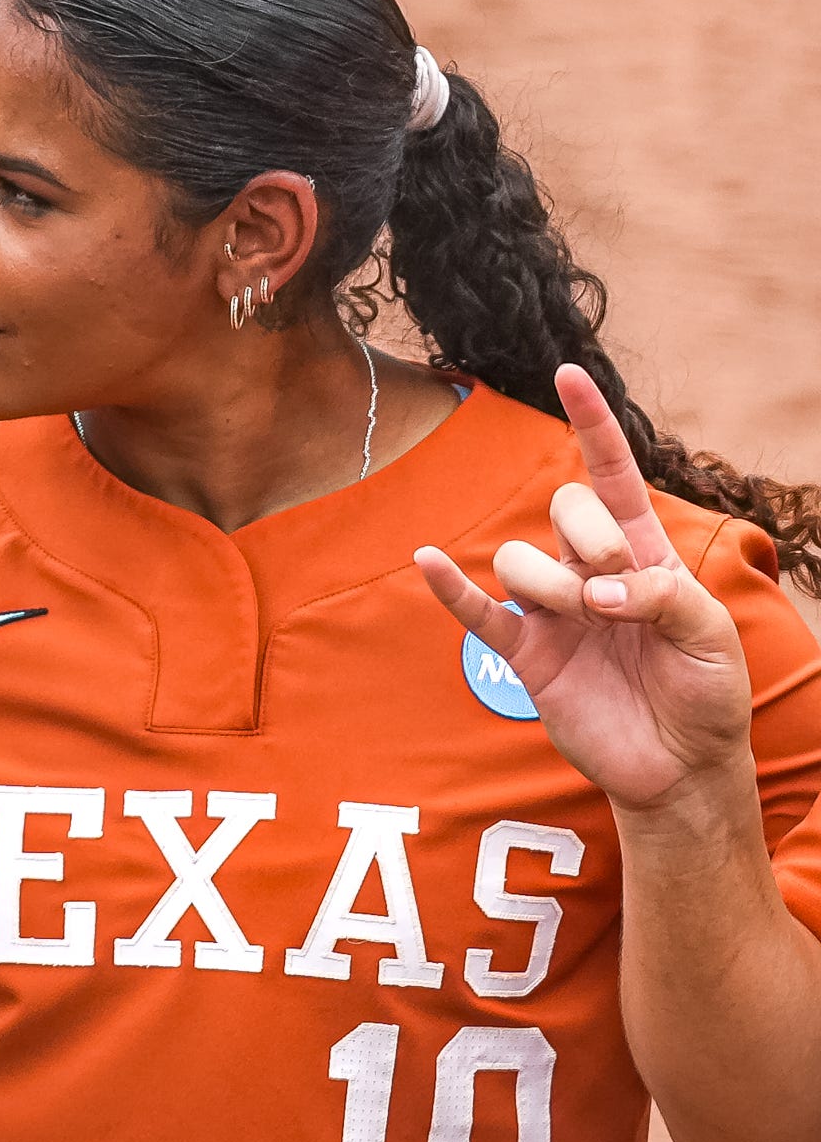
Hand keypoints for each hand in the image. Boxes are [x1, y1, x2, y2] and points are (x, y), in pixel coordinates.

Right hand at [416, 364, 752, 811]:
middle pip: (565, 509)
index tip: (568, 375)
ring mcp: (554, 611)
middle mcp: (592, 571)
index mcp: (645, 554)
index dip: (593, 424)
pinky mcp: (527, 654)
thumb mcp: (713, 636)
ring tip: (588, 624)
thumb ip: (662, 595)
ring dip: (552, 585)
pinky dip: (450, 587)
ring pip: (522, 560)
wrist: (681, 766)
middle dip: (590, 538)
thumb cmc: (707, 695)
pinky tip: (428, 560)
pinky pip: (478, 612)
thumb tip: (599, 591)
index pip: (614, 474)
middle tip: (619, 591)